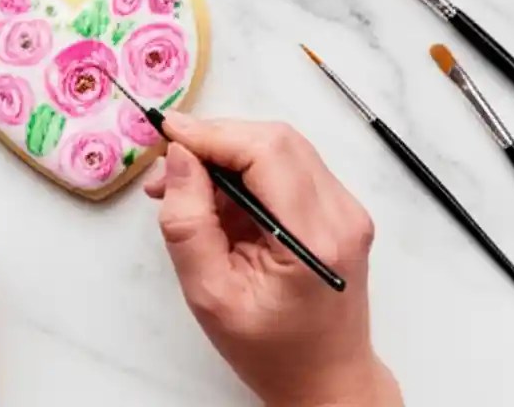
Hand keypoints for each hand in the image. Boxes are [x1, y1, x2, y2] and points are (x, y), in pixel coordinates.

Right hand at [146, 114, 401, 406]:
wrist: (325, 379)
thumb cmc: (271, 351)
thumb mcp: (210, 295)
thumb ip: (189, 224)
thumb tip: (178, 159)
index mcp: (315, 239)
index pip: (266, 152)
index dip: (212, 134)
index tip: (167, 133)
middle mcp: (342, 215)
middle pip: (276, 140)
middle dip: (216, 140)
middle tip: (168, 167)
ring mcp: (347, 210)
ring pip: (282, 148)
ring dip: (229, 153)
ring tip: (184, 186)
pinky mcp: (339, 210)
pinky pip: (289, 167)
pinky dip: (248, 169)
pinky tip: (216, 196)